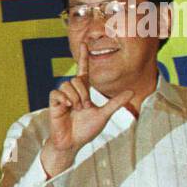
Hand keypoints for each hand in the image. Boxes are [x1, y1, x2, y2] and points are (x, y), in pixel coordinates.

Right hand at [45, 40, 133, 157]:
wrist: (72, 143)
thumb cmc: (86, 130)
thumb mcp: (104, 115)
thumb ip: (115, 103)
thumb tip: (132, 91)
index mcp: (83, 91)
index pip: (83, 70)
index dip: (83, 57)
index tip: (84, 44)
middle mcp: (72, 91)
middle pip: (76, 79)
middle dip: (83, 93)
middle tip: (84, 107)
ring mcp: (62, 97)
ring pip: (67, 84)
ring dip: (75, 98)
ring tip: (76, 110)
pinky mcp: (54, 103)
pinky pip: (58, 93)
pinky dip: (65, 100)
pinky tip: (68, 108)